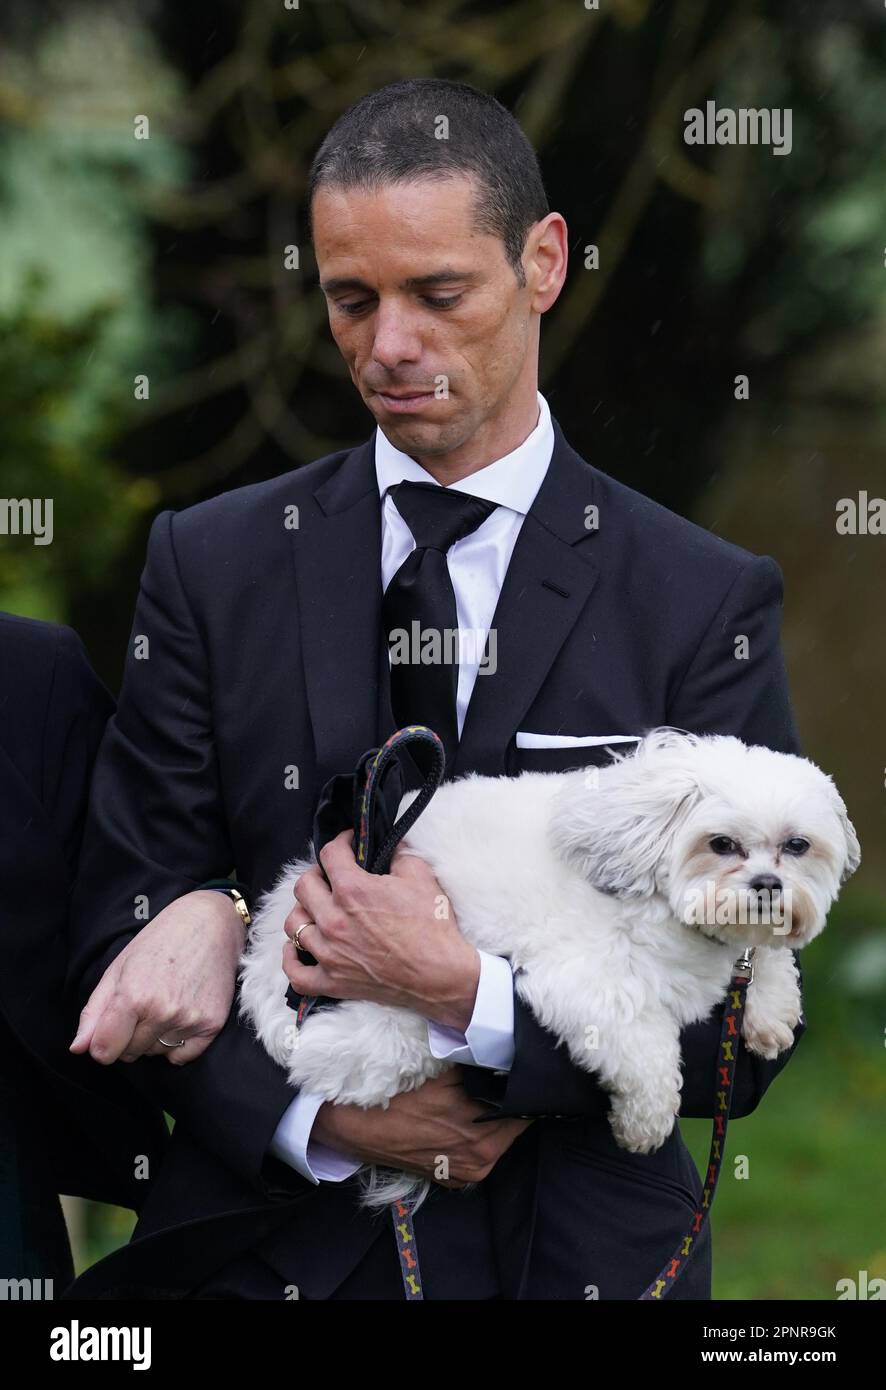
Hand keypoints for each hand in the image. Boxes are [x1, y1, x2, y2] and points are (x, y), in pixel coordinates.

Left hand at [69, 890, 245, 1065]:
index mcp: (133, 995)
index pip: (104, 1050)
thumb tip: (78, 1049)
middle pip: (129, 1054)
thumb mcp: (118, 968)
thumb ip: (94, 1011)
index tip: (110, 1029)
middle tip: (144, 1003)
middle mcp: (162, 1012)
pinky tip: (182, 1015)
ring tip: (165, 1002)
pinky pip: (182, 1057)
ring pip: (155, 1053)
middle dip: (129, 1036)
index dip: (102, 1043)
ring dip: (154, 1037)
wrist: (210, 923)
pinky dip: (178, 1044)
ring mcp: (190, 1019)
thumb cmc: (160, 940)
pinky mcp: (212, 1024)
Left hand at [282, 830, 480, 1030]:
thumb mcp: (421, 876)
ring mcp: (329, 954)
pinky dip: (292, 959)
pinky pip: (296, 973)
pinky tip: (298, 948)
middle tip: (333, 877)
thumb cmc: (433, 926)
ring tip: (318, 910)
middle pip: (303, 887)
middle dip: (317, 875)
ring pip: (294, 925)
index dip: (341, 842)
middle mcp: (334, 920)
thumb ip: (399, 854)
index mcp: (353, 891)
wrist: (442, 975)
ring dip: (304, 913)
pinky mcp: (333, 982)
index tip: (349, 844)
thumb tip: (390, 844)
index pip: (330, 855)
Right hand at [312, 1069, 531, 1186]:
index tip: (520, 1067)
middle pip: (513, 1123)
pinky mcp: (453, 1178)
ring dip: (493, 1117)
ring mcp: (466, 1171)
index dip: (522, 1084)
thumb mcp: (440, 1072)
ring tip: (478, 1094)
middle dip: (509, 1100)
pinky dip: (477, 1135)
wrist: (352, 1127)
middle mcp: (480, 1156)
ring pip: (498, 1138)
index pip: (522, 1106)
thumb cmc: (393, 1095)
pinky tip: (461, 1116)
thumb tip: (504, 1052)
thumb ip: (477, 1065)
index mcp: (481, 1129)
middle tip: (500, 1076)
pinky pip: (479, 1152)